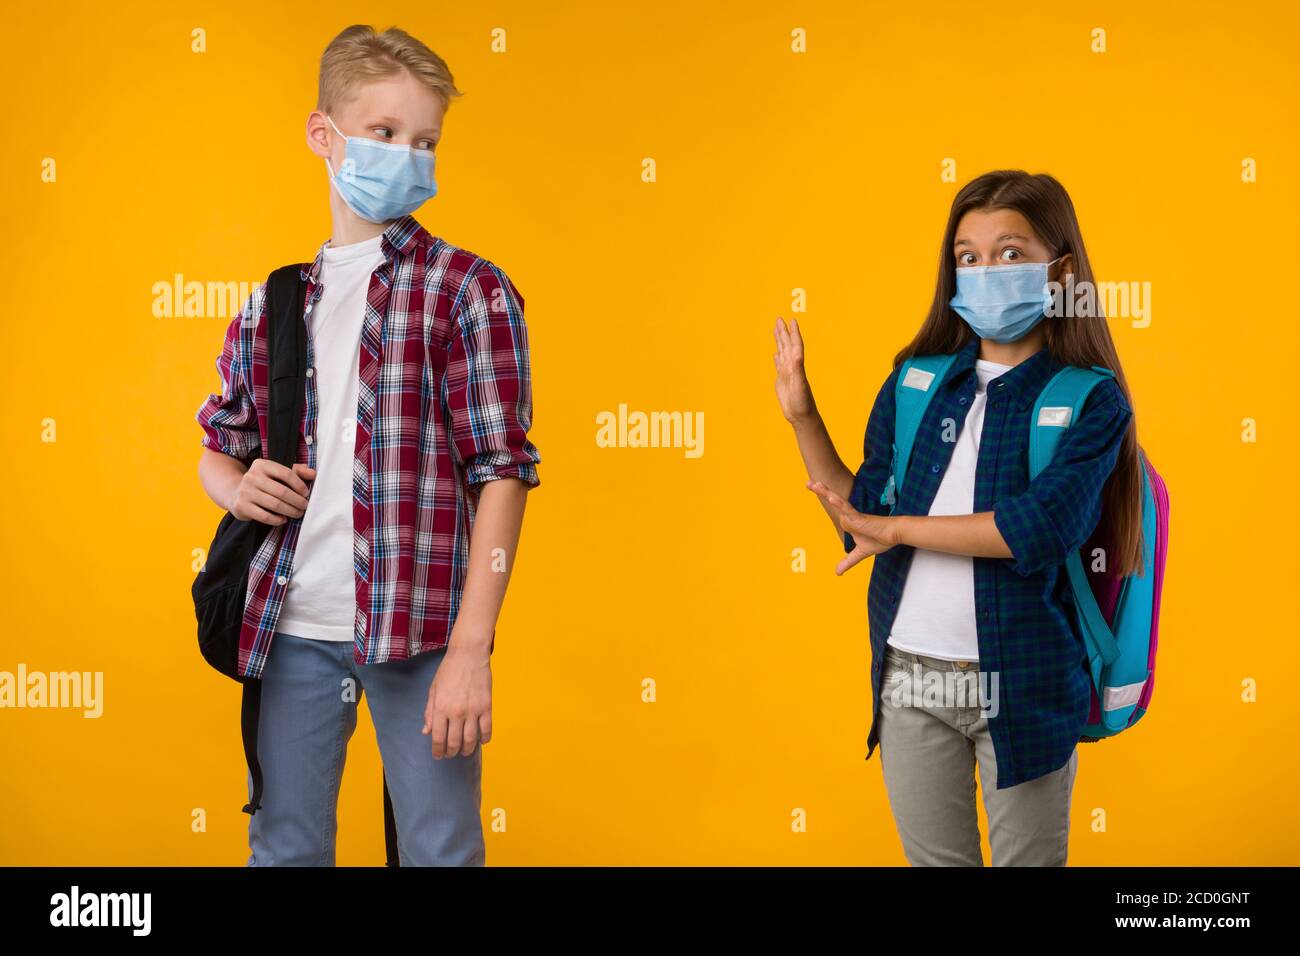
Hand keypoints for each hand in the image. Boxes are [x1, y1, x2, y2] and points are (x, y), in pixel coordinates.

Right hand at [229, 460, 315, 523]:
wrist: (236, 493)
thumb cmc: (264, 483)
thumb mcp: (277, 473)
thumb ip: (297, 471)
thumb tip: (313, 473)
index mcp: (262, 465)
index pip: (286, 473)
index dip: (299, 485)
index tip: (306, 493)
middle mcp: (252, 476)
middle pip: (281, 491)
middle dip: (297, 501)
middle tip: (304, 506)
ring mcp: (245, 492)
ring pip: (274, 504)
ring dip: (290, 511)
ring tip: (298, 513)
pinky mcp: (241, 506)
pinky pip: (264, 516)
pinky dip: (277, 519)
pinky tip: (283, 519)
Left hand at [422, 641, 491, 757]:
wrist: (468, 654)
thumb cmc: (448, 670)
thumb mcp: (433, 690)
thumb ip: (430, 712)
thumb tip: (426, 731)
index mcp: (441, 708)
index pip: (438, 738)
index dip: (437, 751)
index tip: (438, 756)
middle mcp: (457, 712)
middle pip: (454, 742)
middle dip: (451, 752)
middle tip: (450, 754)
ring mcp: (473, 710)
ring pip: (471, 739)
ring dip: (467, 749)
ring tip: (465, 751)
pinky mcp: (486, 706)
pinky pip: (487, 729)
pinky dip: (484, 738)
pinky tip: (481, 741)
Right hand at [773, 316, 817, 424]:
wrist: (801, 416)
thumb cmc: (802, 402)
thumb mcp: (799, 384)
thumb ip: (797, 369)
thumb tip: (796, 354)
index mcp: (797, 366)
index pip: (795, 345)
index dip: (793, 333)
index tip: (791, 320)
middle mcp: (792, 367)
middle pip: (787, 345)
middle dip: (783, 332)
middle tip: (779, 319)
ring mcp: (787, 373)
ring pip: (782, 353)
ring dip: (780, 341)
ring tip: (776, 330)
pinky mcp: (782, 381)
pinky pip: (779, 365)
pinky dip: (777, 358)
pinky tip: (776, 354)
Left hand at [806, 479, 901, 573]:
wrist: (893, 536)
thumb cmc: (879, 540)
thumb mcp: (859, 554)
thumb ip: (848, 561)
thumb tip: (837, 572)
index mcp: (847, 521)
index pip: (833, 509)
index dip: (824, 498)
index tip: (815, 488)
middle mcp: (847, 516)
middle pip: (831, 502)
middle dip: (820, 491)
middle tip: (808, 483)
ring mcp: (852, 516)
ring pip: (836, 502)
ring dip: (825, 493)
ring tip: (814, 484)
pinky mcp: (858, 517)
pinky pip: (846, 509)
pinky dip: (839, 503)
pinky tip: (830, 497)